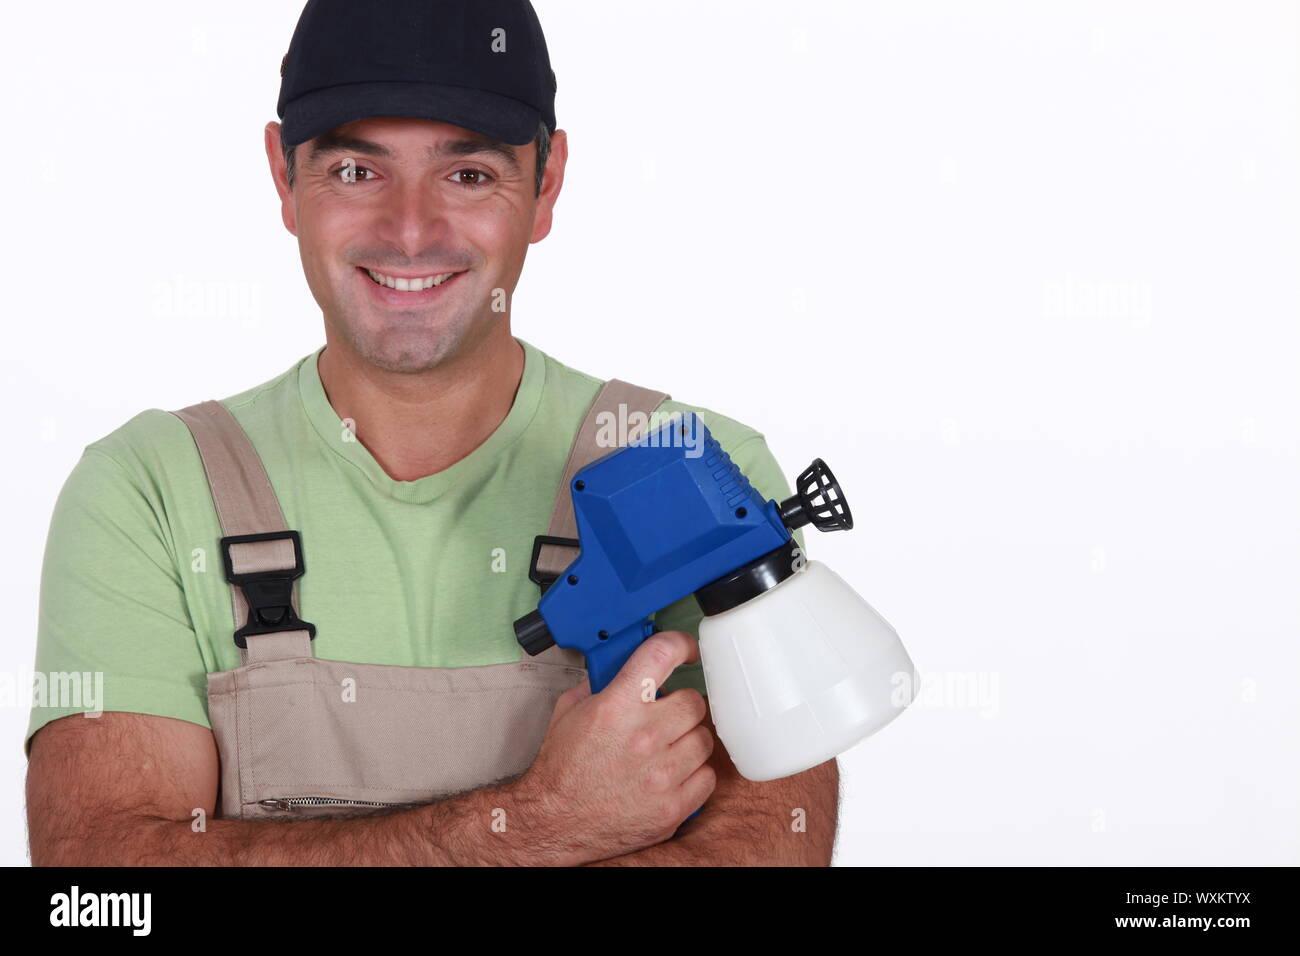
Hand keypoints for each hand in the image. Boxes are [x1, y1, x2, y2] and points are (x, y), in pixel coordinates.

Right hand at [507, 630, 715, 864]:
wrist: (554, 821)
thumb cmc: (562, 769)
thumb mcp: (570, 710)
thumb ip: (602, 682)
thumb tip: (627, 664)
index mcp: (616, 707)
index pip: (662, 654)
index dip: (681, 644)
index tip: (688, 649)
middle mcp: (643, 737)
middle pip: (694, 701)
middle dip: (680, 706)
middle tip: (665, 717)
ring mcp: (661, 774)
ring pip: (703, 739)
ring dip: (687, 741)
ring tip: (665, 750)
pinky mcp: (673, 806)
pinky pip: (707, 776)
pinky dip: (693, 775)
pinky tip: (671, 776)